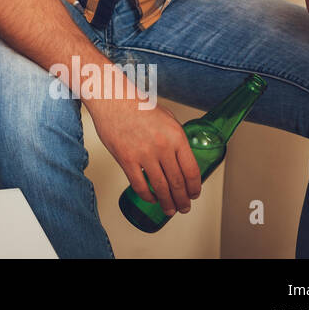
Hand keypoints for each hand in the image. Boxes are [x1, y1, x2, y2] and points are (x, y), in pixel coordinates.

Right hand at [87, 93, 201, 216]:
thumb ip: (176, 137)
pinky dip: (146, 196)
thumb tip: (180, 155)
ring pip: (160, 187)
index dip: (195, 187)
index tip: (194, 194)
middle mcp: (163, 147)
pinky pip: (139, 185)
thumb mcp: (167, 117)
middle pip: (177, 182)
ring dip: (167, 202)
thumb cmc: (138, 105)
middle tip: (184, 207)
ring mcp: (144, 154)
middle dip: (183, 199)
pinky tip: (150, 198)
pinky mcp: (126, 159)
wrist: (113, 100)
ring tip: (170, 209)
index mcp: (176, 136)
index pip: (191, 170)